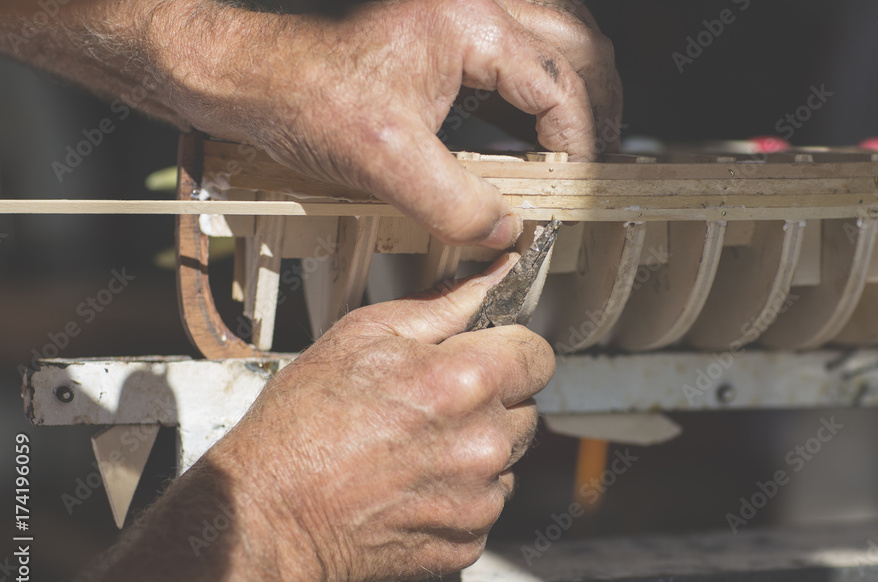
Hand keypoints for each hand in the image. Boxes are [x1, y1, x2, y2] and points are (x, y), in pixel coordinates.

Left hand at [146, 0, 620, 246]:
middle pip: (574, 47)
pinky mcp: (442, 34)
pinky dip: (537, 87)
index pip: (557, 85)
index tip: (579, 189)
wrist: (247, 75)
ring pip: (552, 39)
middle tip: (597, 163)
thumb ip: (455, 201)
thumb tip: (507, 230)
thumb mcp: (385, 161)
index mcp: (469, 23)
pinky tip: (530, 127)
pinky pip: (516, 50)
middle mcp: (471, 8)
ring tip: (577, 144)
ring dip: (573, 90)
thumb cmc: (300, 92)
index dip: (578, 144)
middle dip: (595, 107)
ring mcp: (459, 16)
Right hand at [209, 254, 554, 581]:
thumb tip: (490, 279)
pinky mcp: (469, 538)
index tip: (485, 356)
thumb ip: (441, 307)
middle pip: (525, 407)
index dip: (511, 350)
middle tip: (431, 404)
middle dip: (491, 400)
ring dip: (477, 447)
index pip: (538, 355)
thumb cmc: (303, 425)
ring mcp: (479, 497)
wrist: (272, 514)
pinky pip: (487, 502)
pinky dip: (462, 493)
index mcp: (466, 381)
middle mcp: (483, 442)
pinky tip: (414, 483)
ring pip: (508, 456)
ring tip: (416, 446)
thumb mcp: (362, 336)